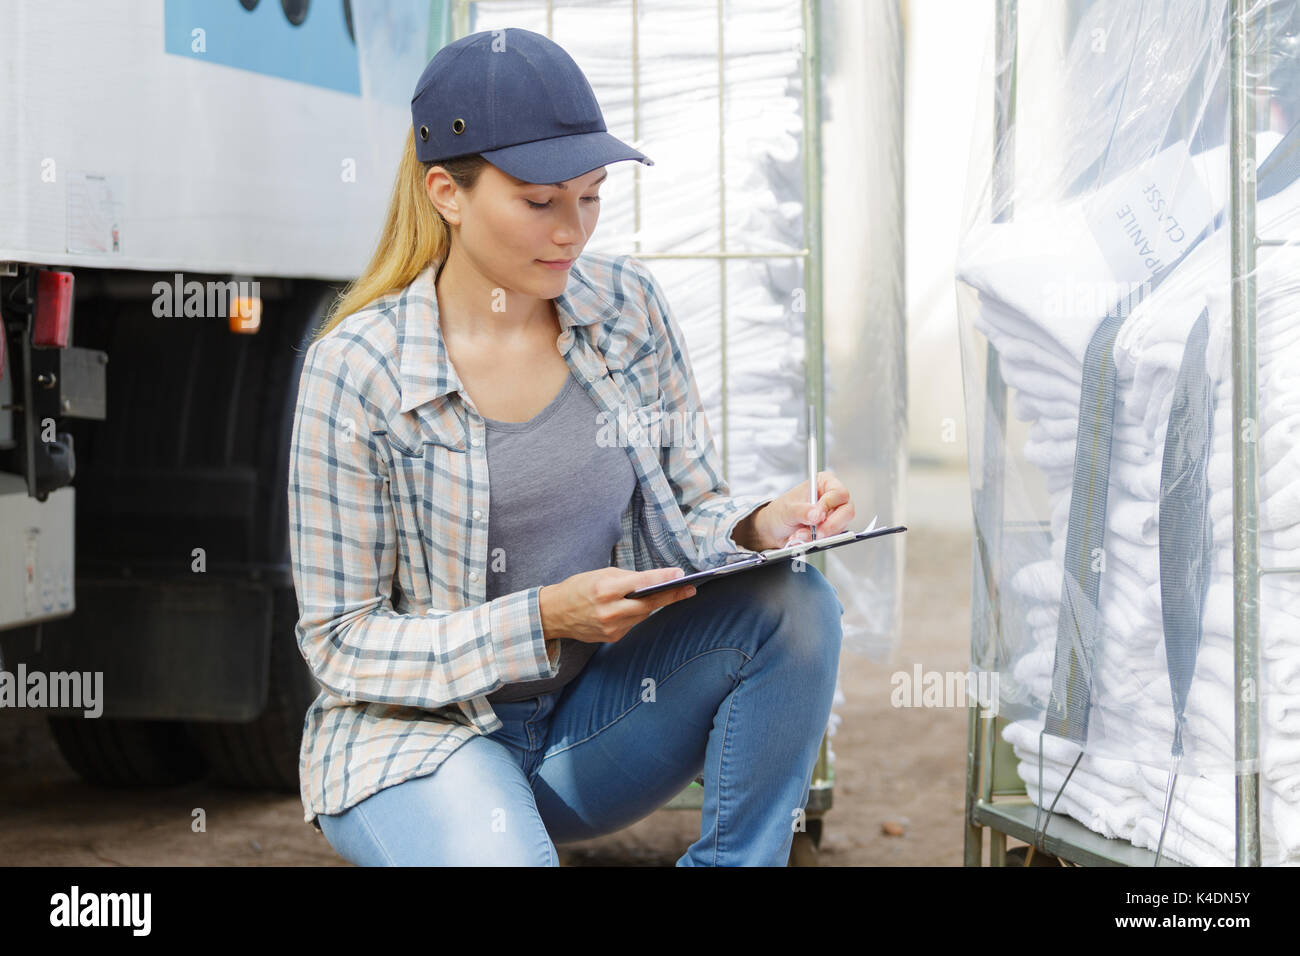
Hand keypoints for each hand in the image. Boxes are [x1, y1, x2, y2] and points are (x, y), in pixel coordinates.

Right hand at [538, 566, 696, 644]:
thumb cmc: (578, 588)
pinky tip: (641, 606)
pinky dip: (637, 614)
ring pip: (642, 615)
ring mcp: (610, 628)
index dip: (662, 579)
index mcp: (604, 589)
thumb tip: (654, 579)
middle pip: (648, 604)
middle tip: (689, 589)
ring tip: (673, 594)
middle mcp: (608, 611)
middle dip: (670, 596)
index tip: (680, 575)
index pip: (640, 583)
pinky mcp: (612, 638)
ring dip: (655, 604)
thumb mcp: (600, 574)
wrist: (554, 614)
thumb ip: (627, 578)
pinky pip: (632, 623)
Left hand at [748, 469, 855, 549]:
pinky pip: (832, 538)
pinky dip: (818, 541)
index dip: (829, 506)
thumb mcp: (787, 510)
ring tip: (801, 534)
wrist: (773, 530)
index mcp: (824, 483)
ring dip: (821, 535)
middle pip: (847, 511)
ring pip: (841, 527)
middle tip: (816, 533)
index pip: (839, 493)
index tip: (816, 516)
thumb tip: (816, 515)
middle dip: (830, 525)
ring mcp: (833, 515)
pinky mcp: (831, 530)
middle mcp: (832, 498)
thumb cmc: (779, 513)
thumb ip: (802, 511)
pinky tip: (805, 538)